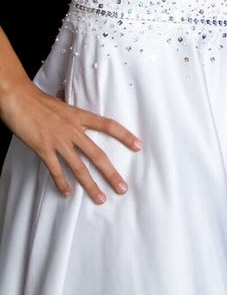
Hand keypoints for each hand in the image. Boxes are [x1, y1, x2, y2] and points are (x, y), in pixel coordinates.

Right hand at [1, 78, 141, 203]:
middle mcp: (73, 130)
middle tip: (123, 188)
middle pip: (97, 154)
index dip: (124, 136)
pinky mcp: (44, 149)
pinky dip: (62, 183)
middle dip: (111, 173)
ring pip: (79, 167)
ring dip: (90, 185)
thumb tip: (67, 96)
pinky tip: (68, 193)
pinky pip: (55, 170)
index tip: (138, 146)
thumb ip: (68, 106)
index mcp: (79, 116)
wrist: (19, 99)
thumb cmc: (38, 99)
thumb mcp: (60, 101)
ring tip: (100, 199)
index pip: (108, 125)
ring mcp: (59, 141)